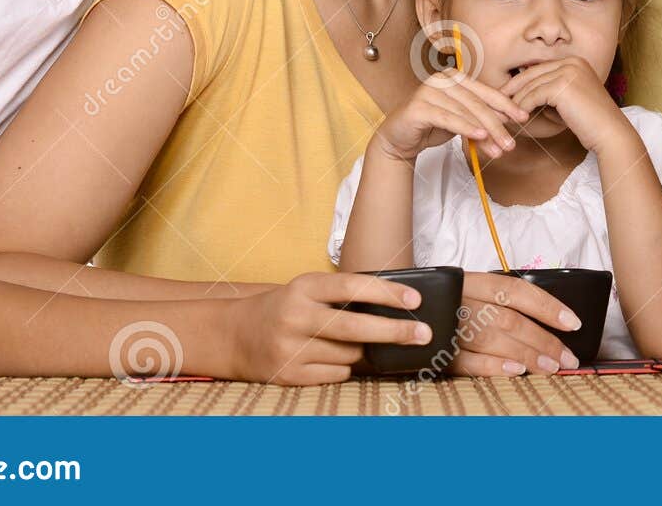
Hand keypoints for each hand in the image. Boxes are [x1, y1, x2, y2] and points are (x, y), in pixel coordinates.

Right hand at [224, 271, 427, 384]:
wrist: (238, 335)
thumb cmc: (289, 308)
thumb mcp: (310, 290)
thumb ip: (344, 295)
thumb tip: (398, 306)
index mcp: (304, 287)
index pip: (351, 286)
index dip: (386, 293)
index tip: (414, 300)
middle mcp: (295, 316)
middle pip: (355, 328)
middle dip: (394, 331)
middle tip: (423, 334)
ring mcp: (290, 348)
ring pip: (349, 354)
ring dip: (361, 351)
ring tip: (347, 342)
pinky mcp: (288, 375)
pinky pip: (337, 374)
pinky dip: (343, 367)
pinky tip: (328, 357)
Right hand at [370, 71, 526, 162]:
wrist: (401, 138)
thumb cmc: (433, 126)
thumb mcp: (463, 122)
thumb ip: (482, 119)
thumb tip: (510, 121)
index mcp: (456, 77)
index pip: (486, 91)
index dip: (506, 105)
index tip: (524, 118)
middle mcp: (442, 79)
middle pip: (478, 103)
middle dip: (498, 124)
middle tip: (511, 143)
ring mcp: (429, 90)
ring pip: (465, 112)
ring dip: (486, 131)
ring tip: (499, 148)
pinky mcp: (419, 106)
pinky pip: (448, 118)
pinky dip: (465, 127)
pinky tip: (480, 136)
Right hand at [448, 272, 581, 376]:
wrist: (394, 312)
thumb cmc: (440, 302)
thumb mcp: (466, 290)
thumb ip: (496, 300)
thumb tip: (542, 320)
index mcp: (471, 281)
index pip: (516, 290)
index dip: (547, 306)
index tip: (573, 322)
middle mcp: (460, 299)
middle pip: (509, 319)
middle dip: (543, 340)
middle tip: (567, 358)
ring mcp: (447, 325)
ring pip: (493, 339)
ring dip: (526, 355)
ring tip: (550, 367)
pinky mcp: (436, 351)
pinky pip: (468, 360)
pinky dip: (493, 366)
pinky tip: (515, 372)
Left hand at [503, 57, 628, 154]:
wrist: (609, 133)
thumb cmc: (590, 122)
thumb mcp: (567, 101)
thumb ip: (548, 93)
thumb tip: (520, 95)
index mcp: (575, 61)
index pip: (539, 69)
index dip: (520, 81)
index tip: (506, 94)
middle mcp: (572, 62)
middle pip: (532, 73)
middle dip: (512, 88)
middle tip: (497, 101)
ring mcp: (568, 71)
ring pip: (531, 85)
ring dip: (515, 100)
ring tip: (504, 112)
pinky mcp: (562, 85)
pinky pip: (534, 95)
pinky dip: (523, 107)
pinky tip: (518, 118)